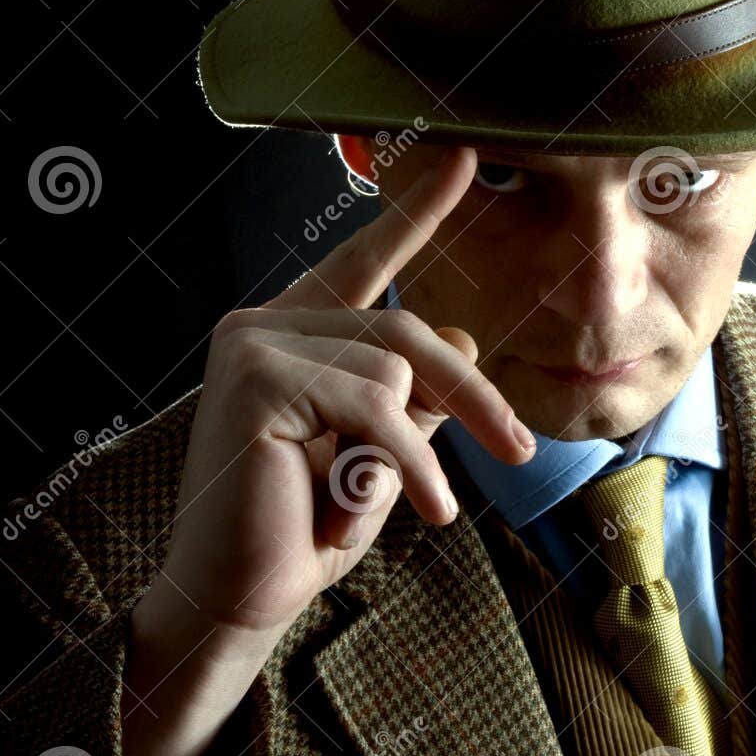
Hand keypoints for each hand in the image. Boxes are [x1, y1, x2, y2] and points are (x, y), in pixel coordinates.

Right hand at [134, 145, 534, 663]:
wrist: (238, 599)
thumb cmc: (303, 529)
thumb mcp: (380, 455)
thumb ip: (414, 397)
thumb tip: (465, 340)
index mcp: (292, 334)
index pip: (364, 262)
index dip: (417, 210)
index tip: (464, 157)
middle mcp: (263, 324)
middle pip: (406, 331)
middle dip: (471, 395)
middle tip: (518, 451)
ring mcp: (253, 343)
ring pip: (395, 371)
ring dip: (414, 454)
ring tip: (384, 507)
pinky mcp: (257, 377)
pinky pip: (377, 407)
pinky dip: (409, 465)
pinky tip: (416, 512)